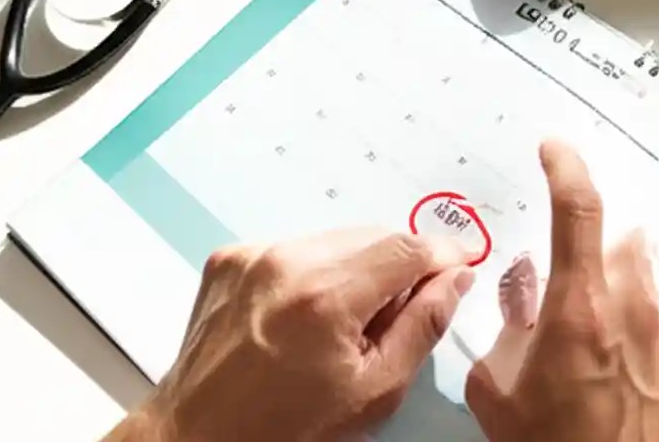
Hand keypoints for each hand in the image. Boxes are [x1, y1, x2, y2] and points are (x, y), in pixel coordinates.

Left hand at [105, 228, 475, 441]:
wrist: (197, 436)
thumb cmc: (285, 429)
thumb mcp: (374, 390)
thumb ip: (424, 326)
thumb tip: (455, 278)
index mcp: (327, 297)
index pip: (408, 247)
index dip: (443, 252)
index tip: (461, 263)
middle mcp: (288, 262)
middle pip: (375, 236)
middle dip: (402, 264)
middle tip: (403, 310)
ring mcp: (254, 255)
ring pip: (337, 238)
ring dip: (359, 266)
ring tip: (348, 320)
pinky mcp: (232, 258)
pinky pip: (298, 247)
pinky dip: (316, 270)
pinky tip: (308, 314)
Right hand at [465, 139, 658, 441]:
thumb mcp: (499, 396)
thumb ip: (503, 330)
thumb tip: (516, 300)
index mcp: (582, 308)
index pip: (577, 208)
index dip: (565, 166)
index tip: (554, 149)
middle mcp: (635, 305)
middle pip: (618, 239)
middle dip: (592, 253)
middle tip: (566, 294)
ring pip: (642, 276)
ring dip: (617, 290)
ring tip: (592, 345)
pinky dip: (639, 322)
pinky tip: (618, 368)